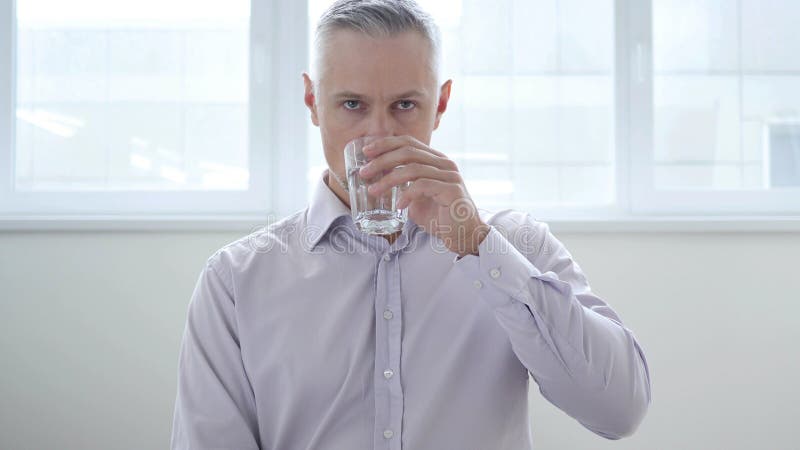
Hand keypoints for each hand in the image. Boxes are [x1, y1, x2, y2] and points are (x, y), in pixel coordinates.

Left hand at [358, 135, 488, 256]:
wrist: (464, 235)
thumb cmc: (440, 216)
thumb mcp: (417, 197)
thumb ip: (404, 185)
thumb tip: (379, 180)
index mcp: (436, 160)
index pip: (409, 142)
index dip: (386, 144)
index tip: (366, 152)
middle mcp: (444, 163)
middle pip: (408, 152)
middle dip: (382, 160)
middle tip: (364, 172)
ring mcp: (450, 176)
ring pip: (413, 169)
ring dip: (389, 180)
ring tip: (373, 191)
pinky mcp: (452, 190)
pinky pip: (423, 186)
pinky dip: (407, 194)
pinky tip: (399, 206)